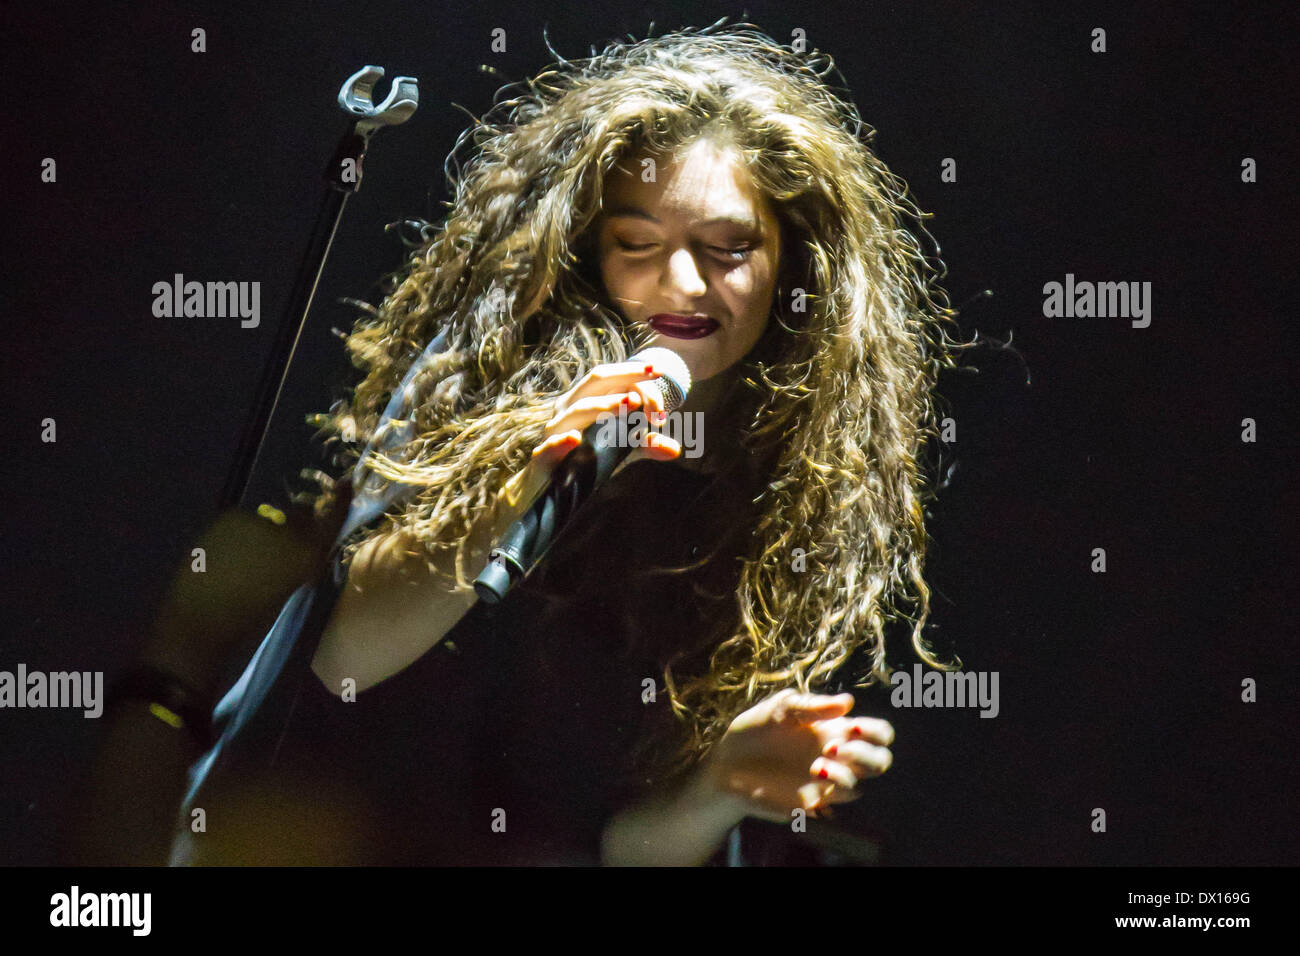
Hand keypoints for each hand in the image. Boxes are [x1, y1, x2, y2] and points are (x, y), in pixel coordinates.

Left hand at [140, 476, 354, 698]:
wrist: (200, 624)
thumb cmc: (248, 621)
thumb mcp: (286, 593)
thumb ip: (299, 564)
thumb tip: (303, 546)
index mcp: (306, 557)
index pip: (330, 521)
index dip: (339, 503)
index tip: (345, 486)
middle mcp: (285, 533)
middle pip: (299, 516)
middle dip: (296, 525)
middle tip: (282, 546)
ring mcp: (255, 523)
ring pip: (268, 520)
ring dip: (265, 533)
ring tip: (248, 559)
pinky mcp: (228, 519)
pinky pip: (243, 523)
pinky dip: (241, 535)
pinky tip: (230, 556)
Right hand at [528, 358, 682, 472]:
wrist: (549, 488)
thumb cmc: (586, 458)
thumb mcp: (621, 447)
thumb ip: (646, 444)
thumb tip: (675, 449)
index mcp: (584, 399)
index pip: (611, 378)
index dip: (636, 377)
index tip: (662, 379)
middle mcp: (567, 407)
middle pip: (596, 380)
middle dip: (627, 375)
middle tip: (654, 374)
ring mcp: (555, 430)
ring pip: (579, 409)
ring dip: (606, 405)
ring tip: (632, 404)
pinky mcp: (545, 457)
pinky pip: (550, 447)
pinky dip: (562, 443)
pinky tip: (577, 439)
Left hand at [699, 689, 894, 822]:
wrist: (728, 762)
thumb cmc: (756, 729)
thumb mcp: (781, 707)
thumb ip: (813, 705)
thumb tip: (849, 702)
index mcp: (833, 729)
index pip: (877, 733)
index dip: (876, 732)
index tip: (851, 728)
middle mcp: (836, 757)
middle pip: (880, 761)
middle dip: (868, 753)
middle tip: (837, 745)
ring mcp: (826, 781)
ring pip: (861, 784)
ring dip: (847, 772)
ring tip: (817, 763)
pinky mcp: (814, 801)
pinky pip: (839, 799)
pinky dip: (834, 786)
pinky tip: (814, 773)